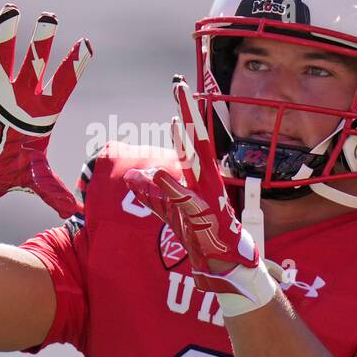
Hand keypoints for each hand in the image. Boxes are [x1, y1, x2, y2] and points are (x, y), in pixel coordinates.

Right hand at [0, 4, 91, 219]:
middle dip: (41, 41)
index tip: (85, 44)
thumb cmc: (11, 174)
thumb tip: (74, 210)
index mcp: (43, 112)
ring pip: (4, 57)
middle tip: (50, 17)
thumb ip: (52, 190)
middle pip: (35, 63)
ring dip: (7, 35)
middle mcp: (23, 96)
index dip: (74, 65)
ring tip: (11, 10)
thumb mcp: (33, 180)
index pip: (63, 84)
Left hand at [123, 76, 277, 316]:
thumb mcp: (172, 213)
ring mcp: (209, 198)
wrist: (225, 268)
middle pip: (198, 142)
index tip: (179, 90)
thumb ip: (152, 195)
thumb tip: (131, 178)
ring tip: (177, 118)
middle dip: (190, 114)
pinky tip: (158, 174)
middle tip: (180, 88)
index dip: (186, 115)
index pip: (193, 141)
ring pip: (196, 165)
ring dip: (186, 141)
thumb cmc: (204, 239)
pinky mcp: (204, 219)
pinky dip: (172, 188)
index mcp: (202, 179)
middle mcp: (208, 183)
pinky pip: (185, 201)